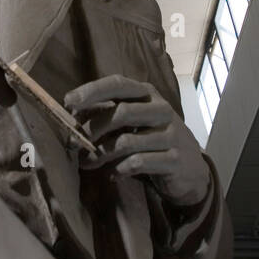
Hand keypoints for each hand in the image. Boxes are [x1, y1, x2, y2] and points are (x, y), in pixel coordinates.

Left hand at [63, 74, 210, 207]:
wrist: (190, 170)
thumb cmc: (152, 140)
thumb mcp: (132, 123)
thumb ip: (107, 115)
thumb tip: (71, 115)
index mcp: (148, 94)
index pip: (118, 84)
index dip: (92, 90)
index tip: (68, 101)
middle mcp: (161, 109)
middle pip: (121, 113)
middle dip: (93, 129)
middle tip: (74, 145)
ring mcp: (171, 134)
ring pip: (127, 142)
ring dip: (100, 154)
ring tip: (86, 164)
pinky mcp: (174, 159)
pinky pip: (139, 163)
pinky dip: (119, 169)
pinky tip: (112, 175)